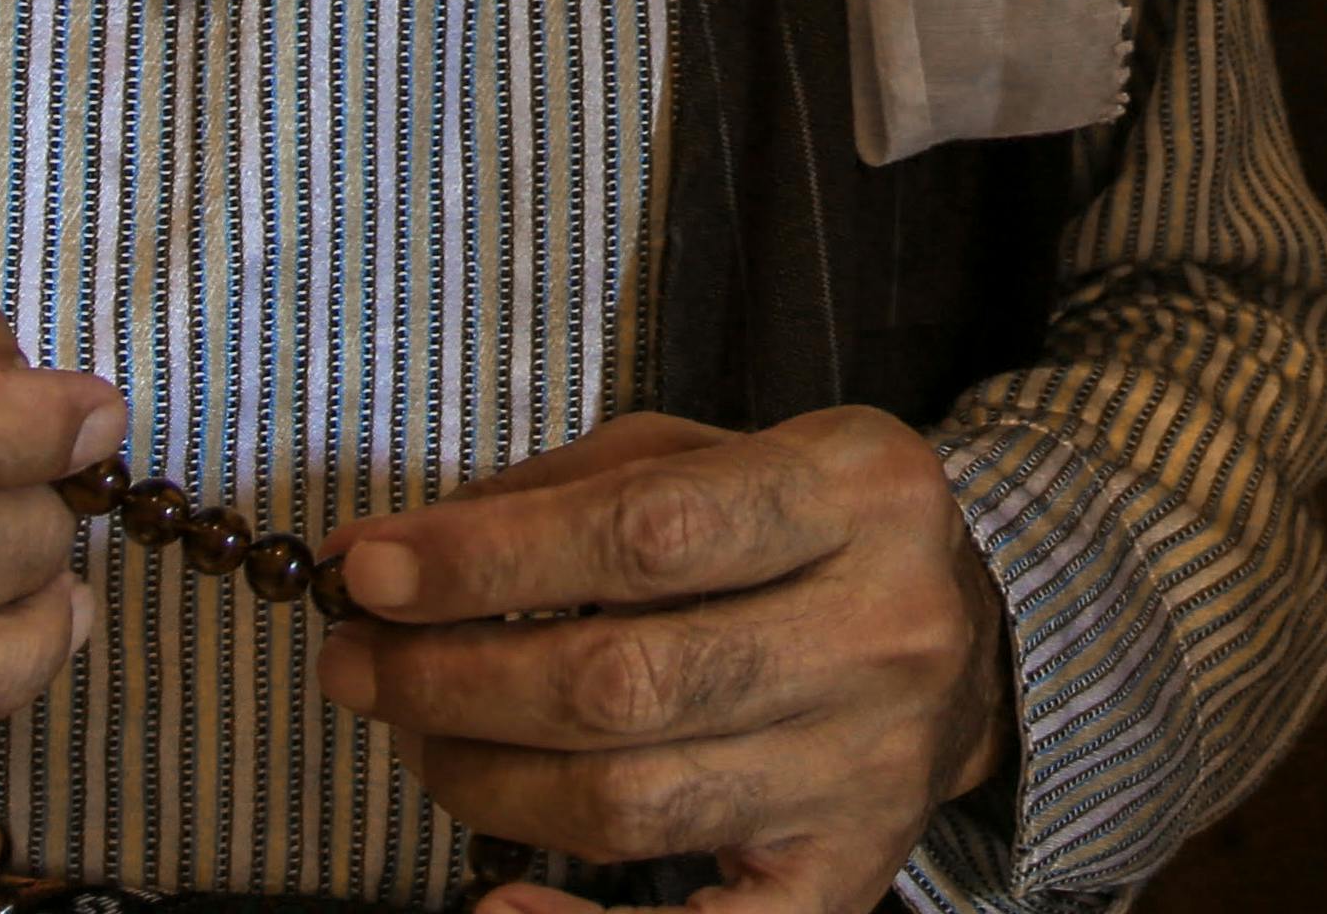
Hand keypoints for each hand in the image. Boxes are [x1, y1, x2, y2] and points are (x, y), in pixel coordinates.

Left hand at [315, 409, 1010, 913]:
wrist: (971, 640)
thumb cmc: (802, 534)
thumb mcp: (709, 456)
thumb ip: (555, 493)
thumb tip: (383, 559)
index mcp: (857, 493)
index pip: (649, 531)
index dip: (489, 560)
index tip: (367, 571)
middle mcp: (881, 633)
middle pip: (626, 683)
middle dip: (453, 679)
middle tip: (355, 665)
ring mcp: (867, 771)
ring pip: (634, 803)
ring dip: (483, 778)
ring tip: (413, 734)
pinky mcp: (846, 878)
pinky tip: (496, 898)